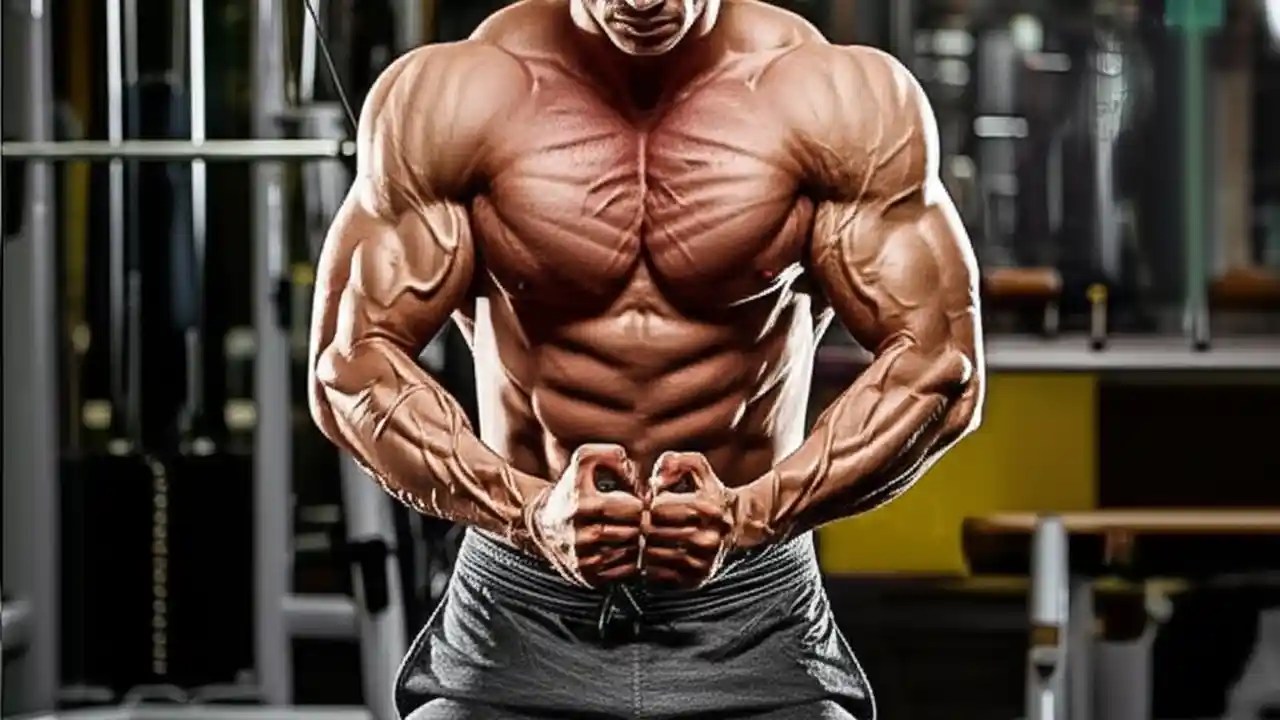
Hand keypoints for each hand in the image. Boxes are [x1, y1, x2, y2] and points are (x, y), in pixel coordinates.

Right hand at [526, 444, 644, 587]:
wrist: (542, 524)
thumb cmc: (572, 489)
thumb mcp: (584, 460)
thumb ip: (613, 456)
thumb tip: (634, 478)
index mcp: (580, 503)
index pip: (632, 508)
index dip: (637, 502)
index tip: (631, 499)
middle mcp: (579, 534)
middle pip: (633, 531)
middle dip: (638, 522)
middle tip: (632, 517)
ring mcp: (582, 558)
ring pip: (631, 552)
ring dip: (634, 540)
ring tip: (625, 530)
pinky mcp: (587, 576)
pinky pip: (626, 571)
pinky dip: (629, 559)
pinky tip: (619, 547)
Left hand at [641, 451, 738, 589]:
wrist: (737, 524)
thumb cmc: (708, 493)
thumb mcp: (698, 467)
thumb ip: (675, 461)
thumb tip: (655, 482)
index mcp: (708, 507)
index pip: (658, 508)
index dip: (649, 503)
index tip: (653, 503)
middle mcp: (709, 537)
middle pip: (653, 532)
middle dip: (644, 524)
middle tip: (647, 521)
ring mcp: (704, 561)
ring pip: (653, 556)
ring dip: (644, 546)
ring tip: (650, 538)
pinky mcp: (696, 579)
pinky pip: (658, 576)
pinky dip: (650, 565)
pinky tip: (656, 554)